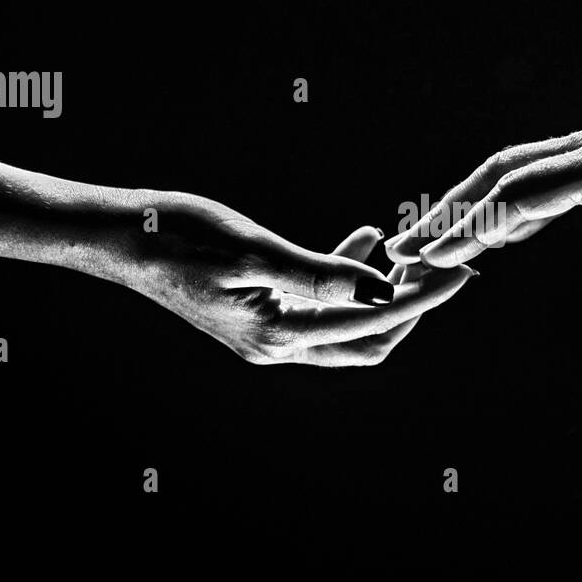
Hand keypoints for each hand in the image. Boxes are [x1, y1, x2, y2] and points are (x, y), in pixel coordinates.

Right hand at [112, 190, 471, 365]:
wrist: (123, 238)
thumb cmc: (179, 233)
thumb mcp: (254, 249)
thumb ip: (321, 273)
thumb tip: (384, 290)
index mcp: (278, 334)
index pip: (371, 324)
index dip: (420, 299)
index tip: (458, 273)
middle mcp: (277, 347)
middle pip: (368, 341)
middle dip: (409, 305)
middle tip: (443, 265)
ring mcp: (268, 336)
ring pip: (348, 326)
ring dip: (382, 293)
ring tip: (411, 251)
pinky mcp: (261, 315)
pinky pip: (321, 307)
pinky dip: (348, 279)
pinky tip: (365, 238)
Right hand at [385, 73, 581, 352]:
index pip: (515, 195)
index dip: (463, 227)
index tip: (418, 254)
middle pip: (505, 170)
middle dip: (452, 210)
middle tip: (405, 245)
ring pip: (529, 164)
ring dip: (482, 199)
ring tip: (447, 236)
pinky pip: (558, 167)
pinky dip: (521, 194)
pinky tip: (523, 223)